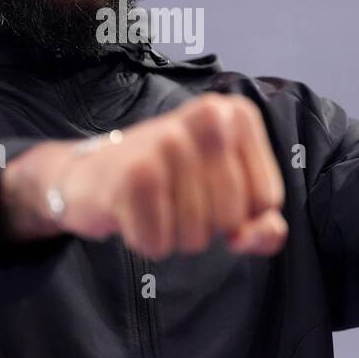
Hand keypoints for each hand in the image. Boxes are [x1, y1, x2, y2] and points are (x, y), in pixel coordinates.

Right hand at [0, 94, 287, 258]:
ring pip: (197, 236)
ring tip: (155, 202)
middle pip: (232, 219)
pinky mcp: (134, 176)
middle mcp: (206, 117)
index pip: (267, 200)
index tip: (208, 189)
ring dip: (174, 235)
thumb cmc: (169, 180)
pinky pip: (160, 243)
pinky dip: (146, 240)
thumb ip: (260, 221)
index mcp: (236, 115)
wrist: (91, 173)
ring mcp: (168, 143)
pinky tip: (131, 212)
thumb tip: (251, 238)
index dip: (240, 213)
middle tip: (175, 196)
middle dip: (205, 226)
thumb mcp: (225, 191)